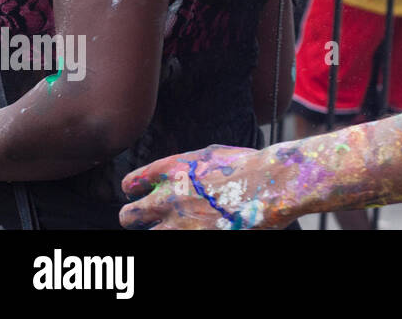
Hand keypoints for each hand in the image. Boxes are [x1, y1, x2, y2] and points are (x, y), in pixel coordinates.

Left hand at [120, 145, 289, 229]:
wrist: (273, 184)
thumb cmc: (250, 166)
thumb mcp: (210, 154)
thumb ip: (184, 167)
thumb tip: (172, 176)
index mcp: (171, 171)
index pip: (131, 183)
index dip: (137, 190)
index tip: (146, 193)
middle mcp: (167, 199)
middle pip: (128, 217)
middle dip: (137, 218)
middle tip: (153, 219)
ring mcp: (179, 226)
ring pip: (148, 237)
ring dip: (161, 231)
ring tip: (182, 225)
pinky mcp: (191, 241)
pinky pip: (171, 246)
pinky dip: (183, 237)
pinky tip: (201, 229)